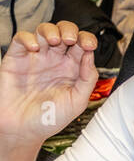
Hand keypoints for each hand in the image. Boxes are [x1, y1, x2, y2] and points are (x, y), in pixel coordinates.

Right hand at [0, 21, 97, 147]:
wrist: (23, 130)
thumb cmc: (50, 118)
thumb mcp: (77, 101)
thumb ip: (87, 78)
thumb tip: (90, 56)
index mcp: (72, 68)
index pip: (82, 44)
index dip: (87, 39)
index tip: (89, 46)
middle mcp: (55, 60)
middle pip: (64, 32)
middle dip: (70, 30)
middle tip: (70, 40)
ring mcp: (36, 58)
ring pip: (44, 30)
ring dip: (51, 30)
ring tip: (55, 41)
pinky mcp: (16, 59)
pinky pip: (21, 39)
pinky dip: (28, 38)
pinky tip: (34, 48)